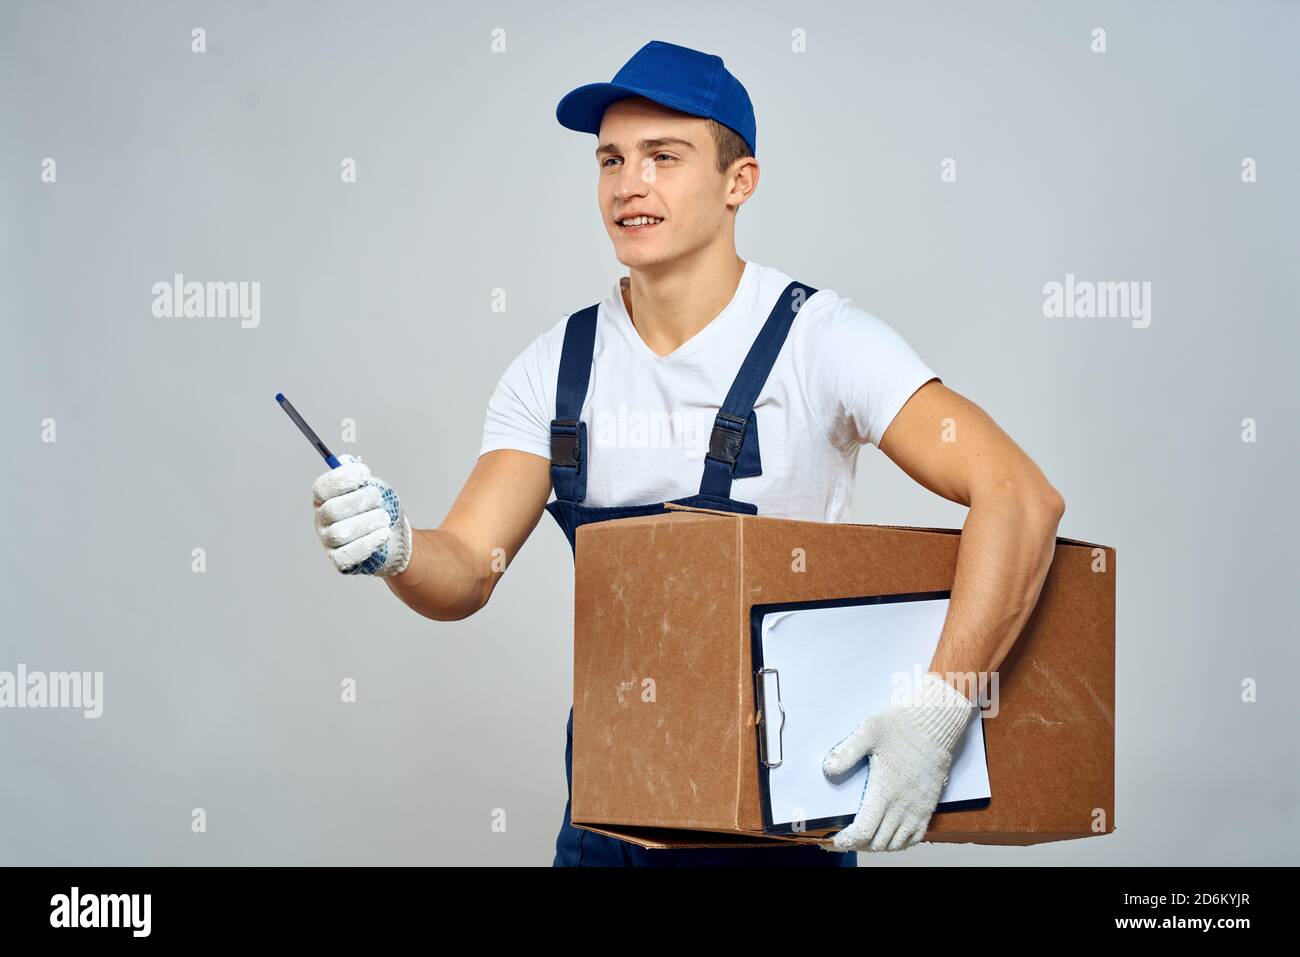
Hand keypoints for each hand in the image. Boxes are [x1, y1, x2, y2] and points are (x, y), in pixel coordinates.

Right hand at [311, 453, 412, 576]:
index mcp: (325, 499)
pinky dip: (368, 543)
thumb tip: (345, 462)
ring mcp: (329, 542)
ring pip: (340, 534)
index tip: (365, 475)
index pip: (321, 488)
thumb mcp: (372, 487)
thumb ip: (359, 477)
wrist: (393, 537)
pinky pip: (348, 555)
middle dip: (360, 502)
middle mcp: (323, 520)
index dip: (341, 480)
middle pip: (332, 510)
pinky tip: (382, 534)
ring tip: (383, 518)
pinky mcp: (340, 561)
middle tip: (378, 499)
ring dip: (367, 523)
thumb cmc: (378, 509)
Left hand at [822, 672, 974, 851]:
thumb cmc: (901, 726)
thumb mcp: (868, 731)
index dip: (846, 841)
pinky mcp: (928, 806)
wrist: (934, 723)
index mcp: (885, 791)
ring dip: (877, 845)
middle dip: (857, 844)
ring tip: (863, 839)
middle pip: (877, 842)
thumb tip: (828, 768)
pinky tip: (889, 837)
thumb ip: (847, 751)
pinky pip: (915, 837)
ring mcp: (917, 808)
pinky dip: (900, 844)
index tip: (834, 841)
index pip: (863, 831)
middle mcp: (902, 806)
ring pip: (896, 844)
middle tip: (844, 838)